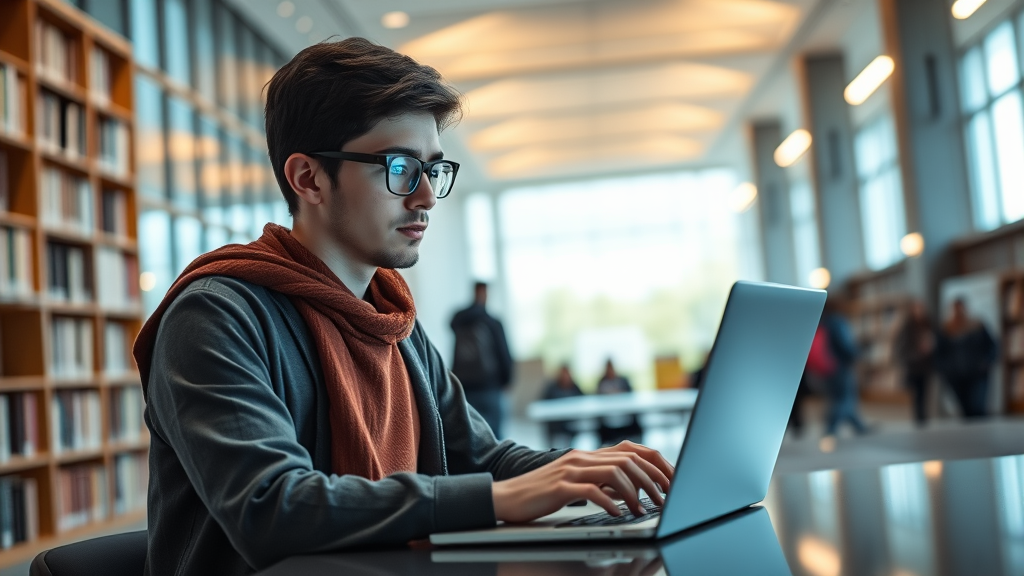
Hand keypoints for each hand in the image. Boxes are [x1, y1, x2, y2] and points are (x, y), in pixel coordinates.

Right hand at [491, 441, 673, 523]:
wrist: (507, 496)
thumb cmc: (542, 493)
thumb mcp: (576, 482)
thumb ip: (600, 480)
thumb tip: (632, 489)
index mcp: (589, 455)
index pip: (633, 450)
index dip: (657, 464)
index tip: (672, 482)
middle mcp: (583, 457)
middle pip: (630, 459)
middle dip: (654, 479)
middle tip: (665, 499)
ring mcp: (571, 470)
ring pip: (615, 472)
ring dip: (635, 492)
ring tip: (643, 510)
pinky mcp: (560, 487)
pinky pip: (592, 490)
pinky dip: (610, 502)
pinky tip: (618, 513)